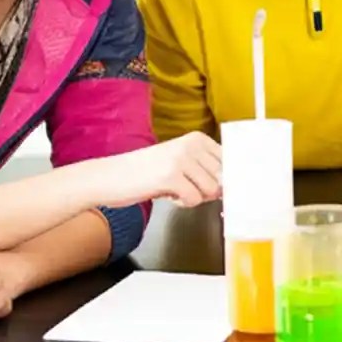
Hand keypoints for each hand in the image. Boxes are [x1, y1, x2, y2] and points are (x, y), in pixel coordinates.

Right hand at [99, 132, 222, 208]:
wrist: (110, 176)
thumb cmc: (146, 172)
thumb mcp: (180, 162)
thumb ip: (206, 169)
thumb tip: (231, 188)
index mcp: (197, 138)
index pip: (231, 161)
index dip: (224, 179)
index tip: (212, 186)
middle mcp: (191, 145)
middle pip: (223, 179)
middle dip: (207, 190)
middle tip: (185, 188)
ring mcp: (181, 159)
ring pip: (211, 191)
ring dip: (194, 196)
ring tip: (174, 189)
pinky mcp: (170, 177)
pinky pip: (194, 199)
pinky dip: (182, 203)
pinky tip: (166, 193)